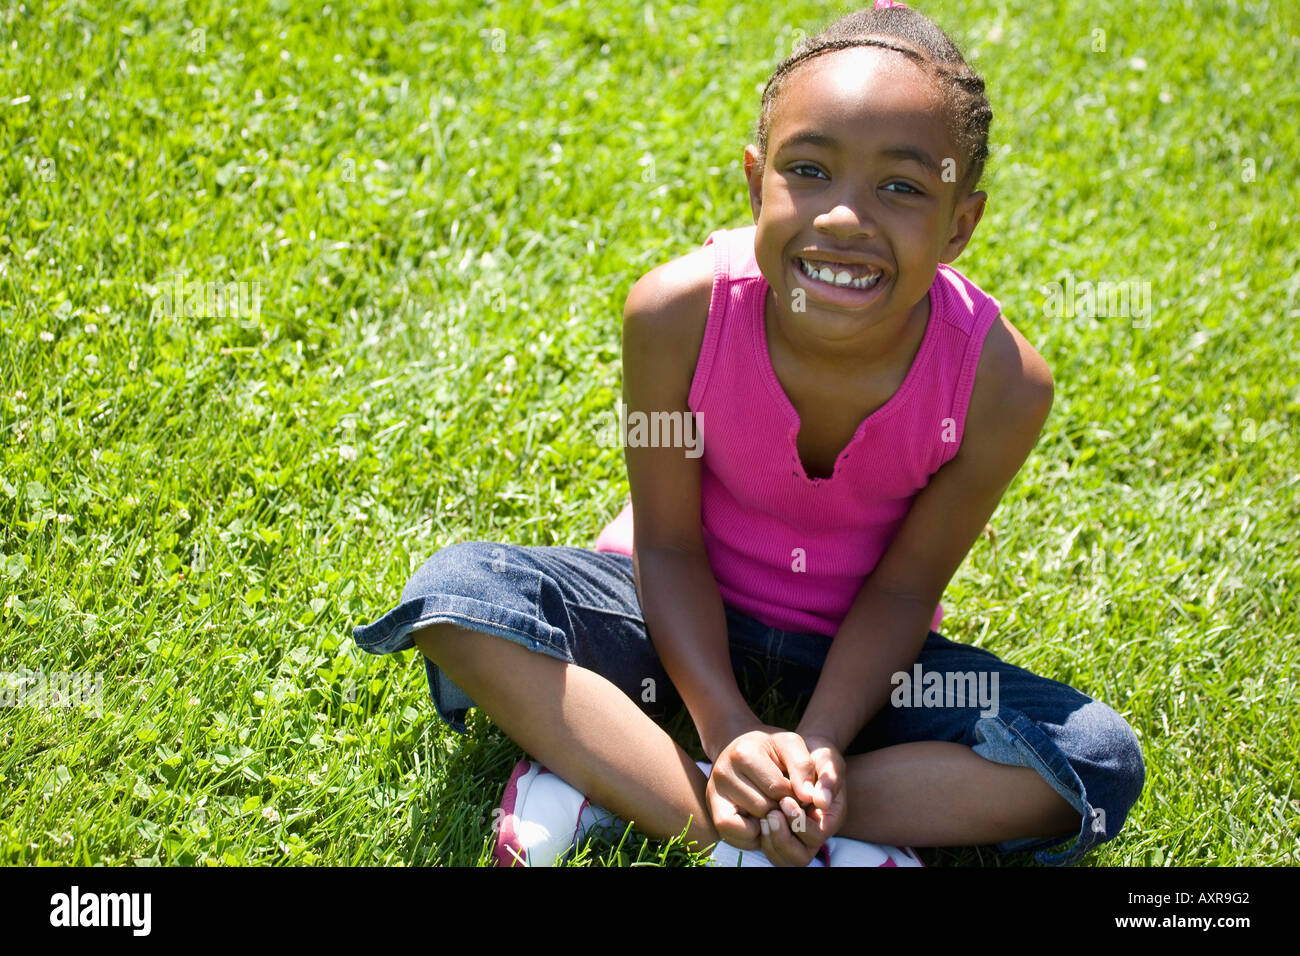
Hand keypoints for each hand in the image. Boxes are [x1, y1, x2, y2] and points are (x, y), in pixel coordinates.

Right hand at [704, 726, 821, 853]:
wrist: (742, 747)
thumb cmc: (771, 748)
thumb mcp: (790, 745)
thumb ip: (803, 766)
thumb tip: (808, 797)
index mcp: (743, 753)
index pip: (778, 789)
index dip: (795, 795)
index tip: (797, 789)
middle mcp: (723, 772)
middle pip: (764, 808)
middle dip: (781, 810)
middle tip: (786, 801)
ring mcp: (713, 791)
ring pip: (749, 823)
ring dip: (768, 823)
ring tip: (774, 809)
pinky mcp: (712, 807)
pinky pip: (730, 832)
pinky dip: (749, 834)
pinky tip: (760, 821)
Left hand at [753, 734, 845, 866]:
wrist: (804, 755)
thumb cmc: (818, 757)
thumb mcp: (828, 759)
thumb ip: (829, 778)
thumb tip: (821, 801)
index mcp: (830, 818)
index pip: (816, 836)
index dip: (800, 822)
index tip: (785, 800)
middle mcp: (815, 833)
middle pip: (800, 857)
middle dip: (784, 837)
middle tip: (771, 813)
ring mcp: (798, 837)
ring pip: (784, 859)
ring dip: (772, 841)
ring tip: (764, 818)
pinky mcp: (782, 835)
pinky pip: (772, 852)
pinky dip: (763, 840)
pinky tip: (756, 820)